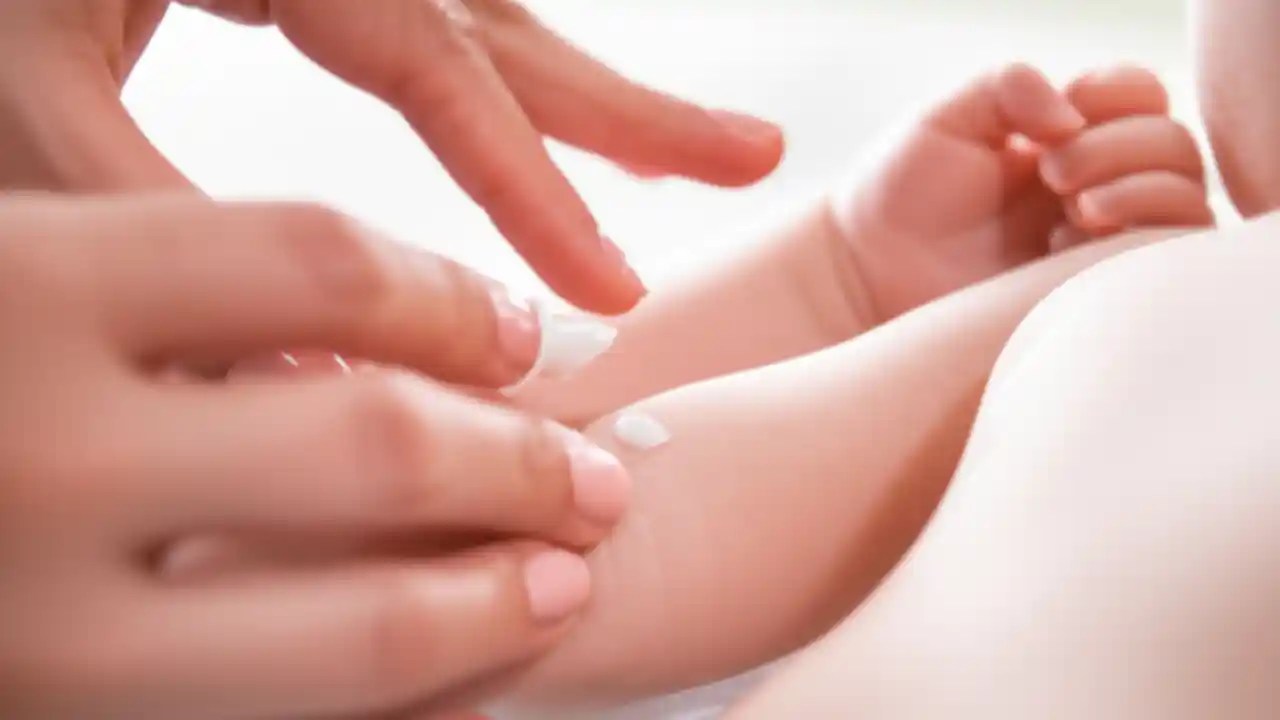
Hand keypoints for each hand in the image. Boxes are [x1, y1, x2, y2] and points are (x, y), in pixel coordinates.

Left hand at [0, 0, 783, 314]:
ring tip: (695, 149)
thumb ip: (163, 236)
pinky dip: (490, 95)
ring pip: (477, 24)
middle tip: (752, 155)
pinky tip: (526, 123)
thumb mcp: (28, 111)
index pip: (433, 60)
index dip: (526, 180)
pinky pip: (420, 39)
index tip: (608, 290)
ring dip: (582, 94)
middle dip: (623, 104)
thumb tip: (305, 389)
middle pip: (496, 18)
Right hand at [0, 195, 631, 718]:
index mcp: (23, 294)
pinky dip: (412, 708)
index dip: (447, 298)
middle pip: (373, 447)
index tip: (516, 334)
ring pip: (356, 630)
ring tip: (561, 583)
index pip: (317, 262)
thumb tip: (377, 327)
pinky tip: (469, 681)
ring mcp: (53, 635)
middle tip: (598, 481)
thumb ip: (147, 280)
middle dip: (521, 465)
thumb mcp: (6, 286)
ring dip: (490, 610)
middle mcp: (35, 465)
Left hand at [827, 63, 1209, 322]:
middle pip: (1177, 148)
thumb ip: (1007, 85)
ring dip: (1142, 192)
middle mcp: (1097, 185)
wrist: (865, 272)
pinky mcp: (1091, 295)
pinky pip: (1163, 268)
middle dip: (1124, 148)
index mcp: (1067, 135)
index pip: (1143, 97)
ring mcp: (1099, 243)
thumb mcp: (945, 117)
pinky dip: (1134, 245)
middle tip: (1054, 173)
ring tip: (1072, 208)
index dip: (1122, 94)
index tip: (1063, 116)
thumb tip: (1072, 116)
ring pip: (1187, 205)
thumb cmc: (898, 195)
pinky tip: (1065, 249)